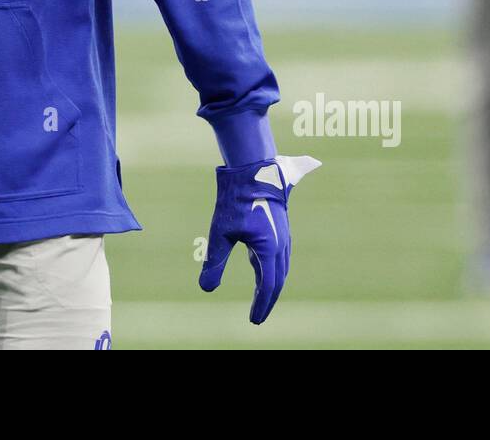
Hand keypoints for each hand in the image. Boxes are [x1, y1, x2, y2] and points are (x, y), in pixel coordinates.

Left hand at [198, 154, 319, 323]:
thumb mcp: (220, 232)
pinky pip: (278, 254)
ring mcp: (283, 235)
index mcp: (269, 249)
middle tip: (257, 315)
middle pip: (277, 280)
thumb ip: (215, 261)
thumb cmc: (235, 198)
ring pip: (280, 267)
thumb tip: (206, 288)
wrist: (253, 168)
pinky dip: (270, 268)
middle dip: (267, 300)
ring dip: (270, 284)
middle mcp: (281, 244)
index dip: (260, 305)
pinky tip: (258, 267)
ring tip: (259, 297)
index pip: (267, 287)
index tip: (253, 321)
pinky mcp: (280, 226)